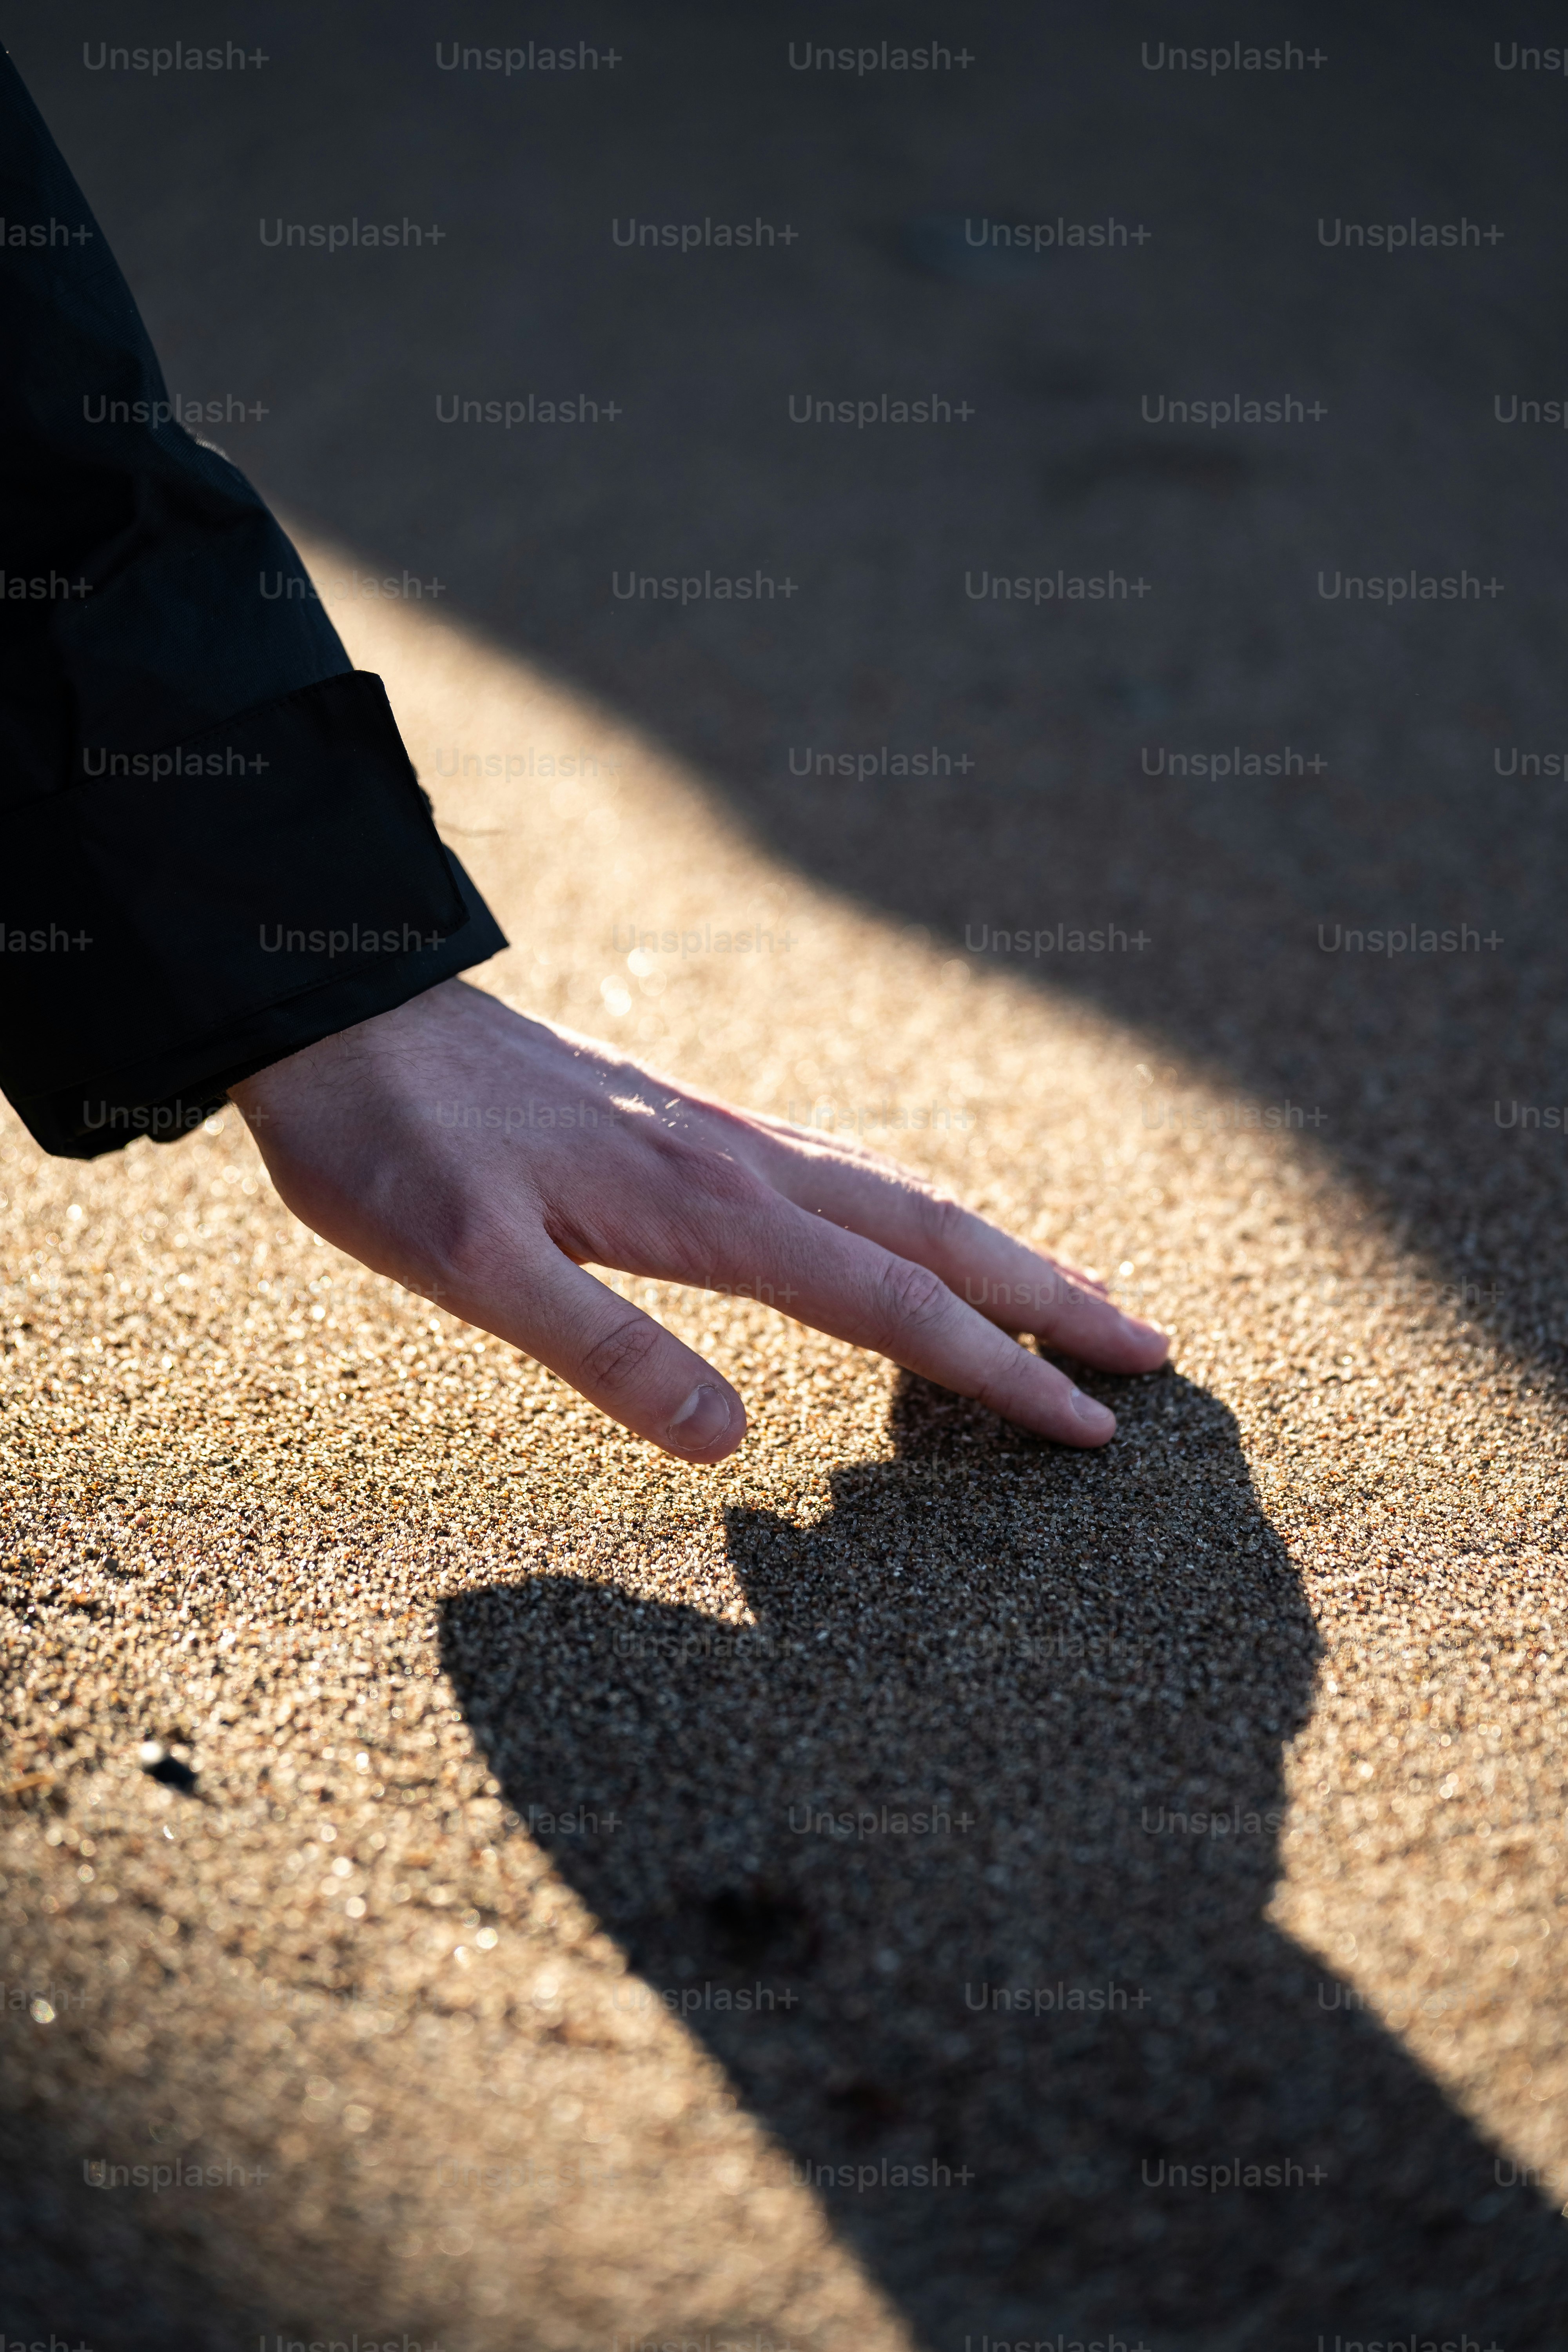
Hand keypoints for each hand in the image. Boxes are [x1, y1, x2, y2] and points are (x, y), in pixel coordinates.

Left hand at [229, 979, 1168, 1463]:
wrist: (339, 1013)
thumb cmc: (392, 1148)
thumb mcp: (468, 1266)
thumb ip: (599, 1350)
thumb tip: (729, 1443)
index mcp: (706, 1211)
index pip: (891, 1306)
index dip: (997, 1373)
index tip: (1091, 1427)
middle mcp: (738, 1164)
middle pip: (935, 1234)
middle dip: (1050, 1298)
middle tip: (1155, 1351)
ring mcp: (717, 1138)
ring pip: (897, 1197)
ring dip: (999, 1252)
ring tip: (1075, 1298)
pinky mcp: (684, 1128)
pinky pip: (840, 1177)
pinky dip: (915, 1220)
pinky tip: (914, 1239)